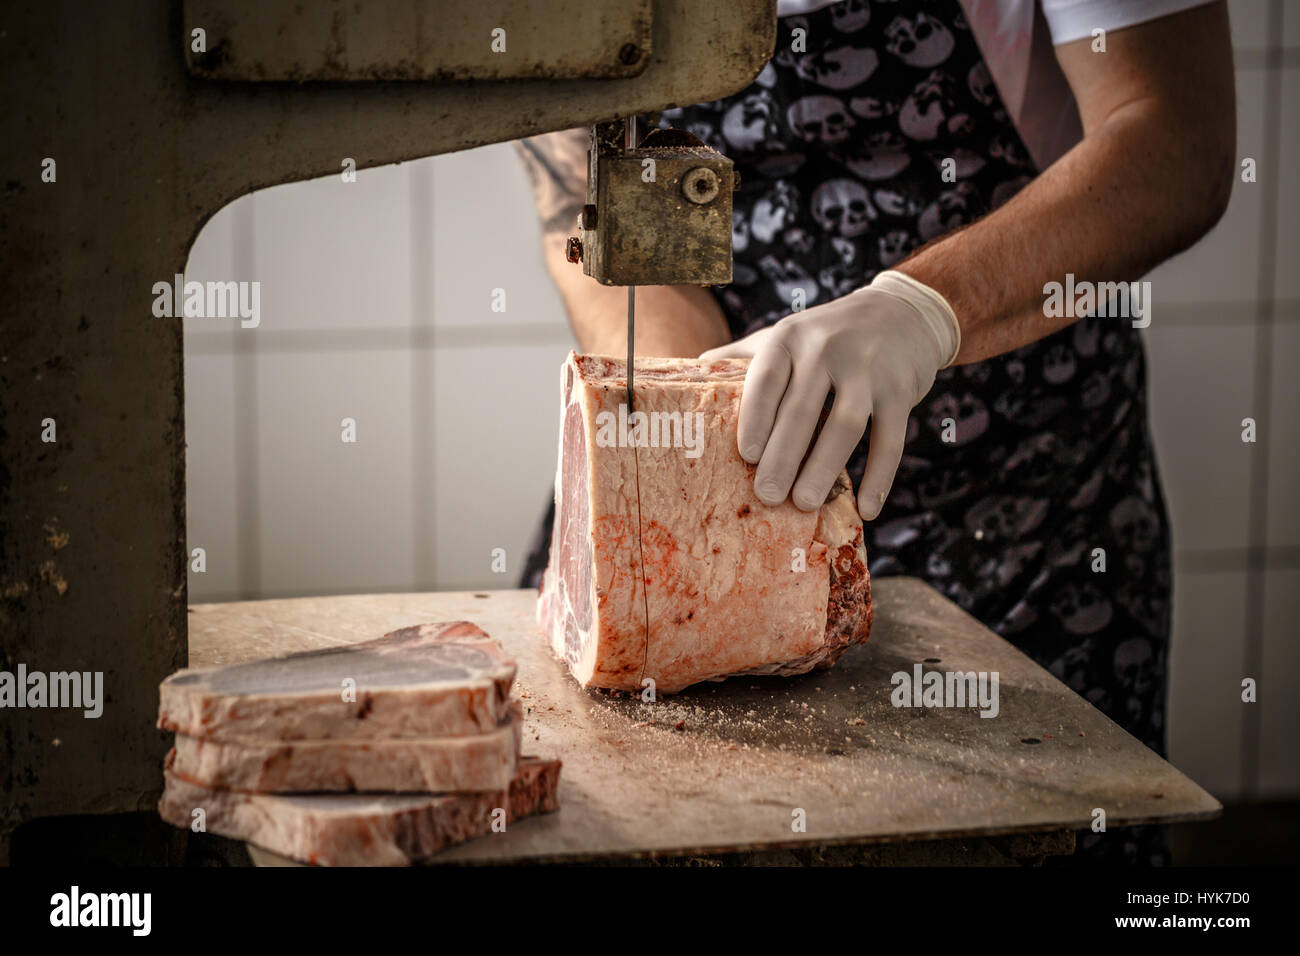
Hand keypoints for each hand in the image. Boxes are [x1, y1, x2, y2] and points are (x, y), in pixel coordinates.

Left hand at [700, 271, 959, 519]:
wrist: (903, 312)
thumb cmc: (827, 335)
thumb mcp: (786, 335)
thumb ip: (743, 354)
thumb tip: (693, 369)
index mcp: (789, 339)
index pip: (766, 380)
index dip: (755, 418)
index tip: (745, 457)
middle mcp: (827, 349)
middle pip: (802, 410)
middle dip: (783, 457)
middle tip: (767, 496)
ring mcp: (868, 370)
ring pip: (845, 426)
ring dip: (824, 469)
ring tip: (804, 504)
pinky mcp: (901, 391)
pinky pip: (890, 440)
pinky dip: (879, 477)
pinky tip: (867, 508)